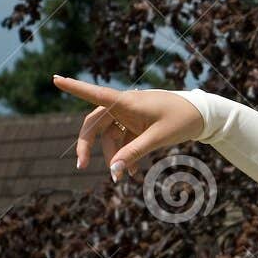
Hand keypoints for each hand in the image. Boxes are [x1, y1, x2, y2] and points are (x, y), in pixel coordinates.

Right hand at [52, 75, 204, 177]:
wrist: (202, 116)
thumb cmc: (181, 120)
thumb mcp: (158, 138)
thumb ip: (135, 152)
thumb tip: (114, 170)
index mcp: (126, 101)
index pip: (94, 94)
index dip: (74, 88)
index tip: (54, 79)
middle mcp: (124, 105)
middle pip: (95, 124)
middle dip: (87, 145)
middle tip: (81, 166)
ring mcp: (129, 115)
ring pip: (110, 136)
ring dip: (114, 156)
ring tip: (125, 178)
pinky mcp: (137, 123)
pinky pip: (124, 140)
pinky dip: (127, 155)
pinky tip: (135, 172)